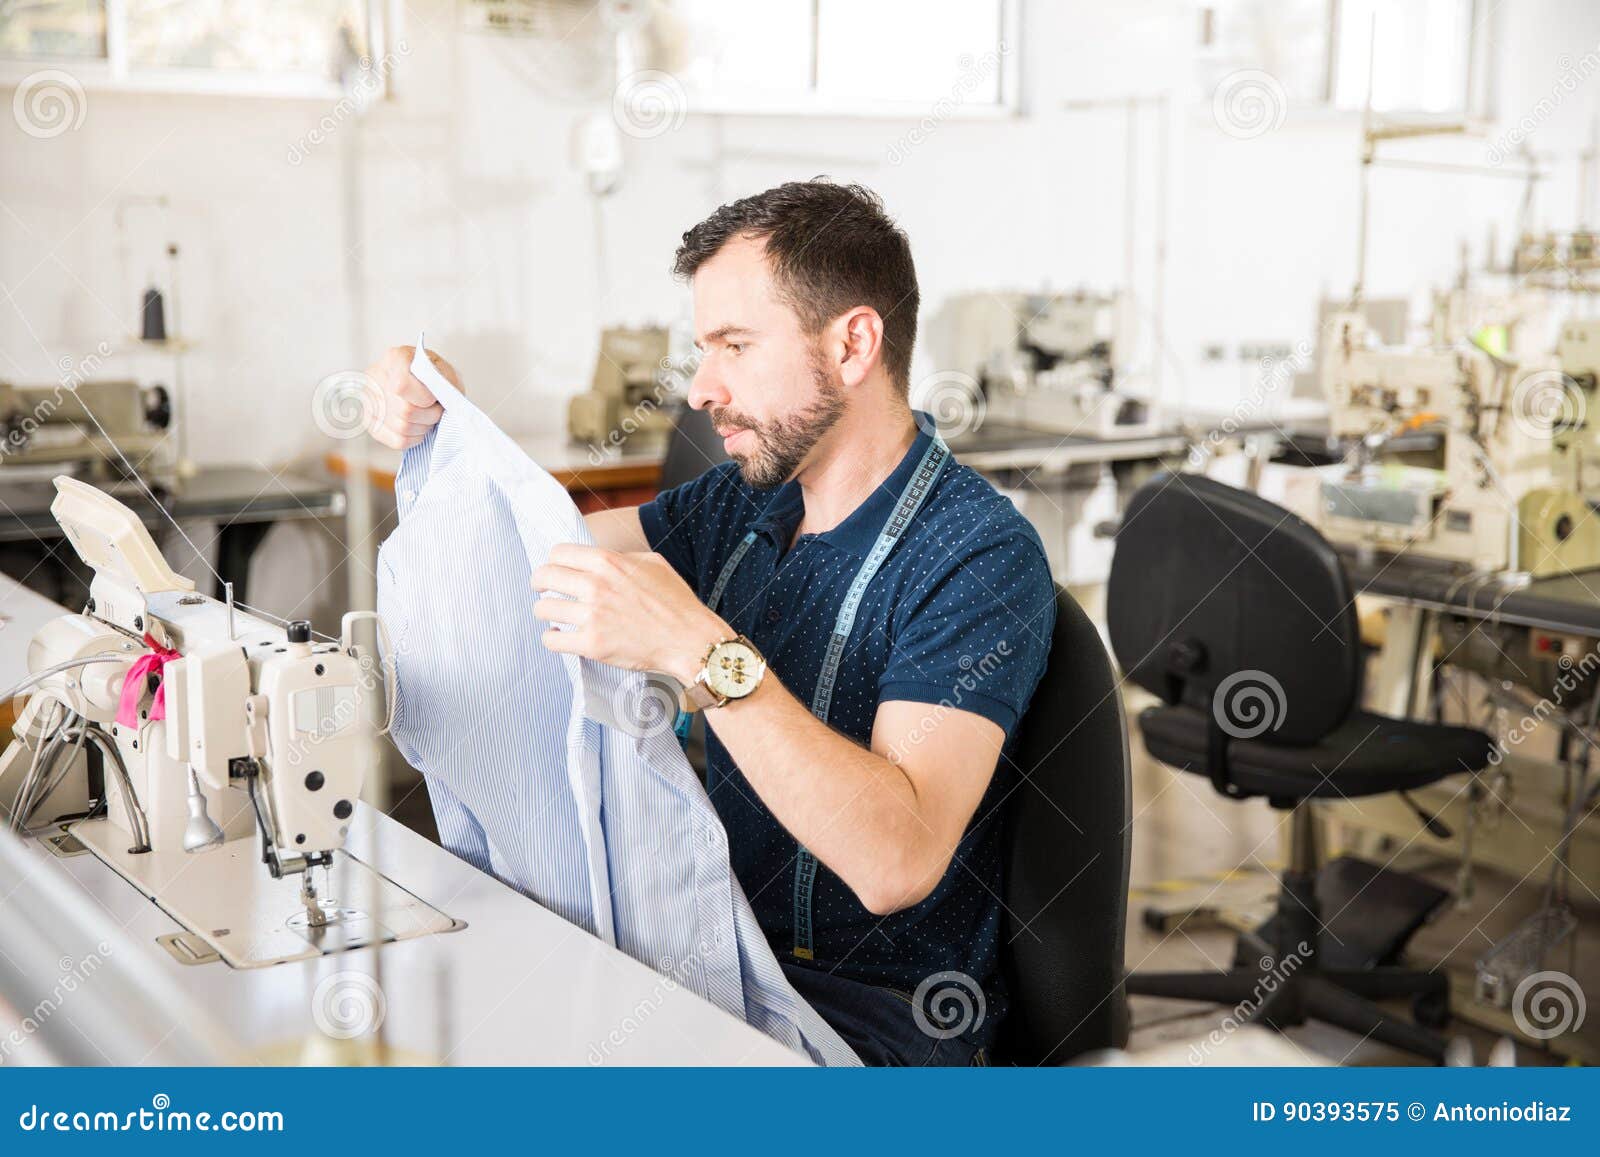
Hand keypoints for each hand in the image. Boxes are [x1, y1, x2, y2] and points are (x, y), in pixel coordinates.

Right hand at [364, 344, 461, 449]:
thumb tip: (442, 399)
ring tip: (428, 416)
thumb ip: (444, 381)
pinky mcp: (371, 422)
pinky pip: (398, 440)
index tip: (434, 398)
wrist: (422, 383)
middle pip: (405, 411)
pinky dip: (415, 437)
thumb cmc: (435, 376)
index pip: (402, 386)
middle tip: (436, 409)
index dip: (424, 398)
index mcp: (396, 358)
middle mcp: (376, 376)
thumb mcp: (445, 370)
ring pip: (402, 427)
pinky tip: (418, 425)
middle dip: (429, 415)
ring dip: (423, 427)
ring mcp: (370, 401)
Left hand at [532, 545, 729, 682]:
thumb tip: (599, 560)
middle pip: (543, 577)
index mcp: (607, 562)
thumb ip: (621, 558)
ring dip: (545, 612)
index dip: (553, 562)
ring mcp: (592, 616)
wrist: (690, 640)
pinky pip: (552, 640)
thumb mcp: (653, 564)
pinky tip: (559, 636)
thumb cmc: (676, 602)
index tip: (555, 571)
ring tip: (555, 616)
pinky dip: (552, 638)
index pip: (558, 553)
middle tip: (544, 592)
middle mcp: (595, 585)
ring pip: (543, 609)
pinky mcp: (592, 645)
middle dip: (540, 584)